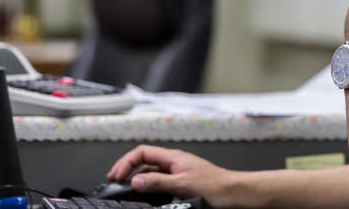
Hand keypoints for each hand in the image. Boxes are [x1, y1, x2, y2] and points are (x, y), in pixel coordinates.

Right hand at [107, 145, 235, 205]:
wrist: (234, 193)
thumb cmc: (216, 186)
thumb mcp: (182, 184)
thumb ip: (158, 182)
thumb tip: (136, 180)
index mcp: (173, 157)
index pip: (142, 152)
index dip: (126, 162)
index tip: (117, 175)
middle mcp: (175, 163)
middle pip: (145, 162)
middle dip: (128, 170)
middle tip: (115, 181)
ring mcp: (178, 173)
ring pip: (152, 173)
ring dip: (138, 179)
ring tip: (127, 190)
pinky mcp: (182, 184)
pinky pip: (161, 183)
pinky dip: (150, 188)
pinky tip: (147, 196)